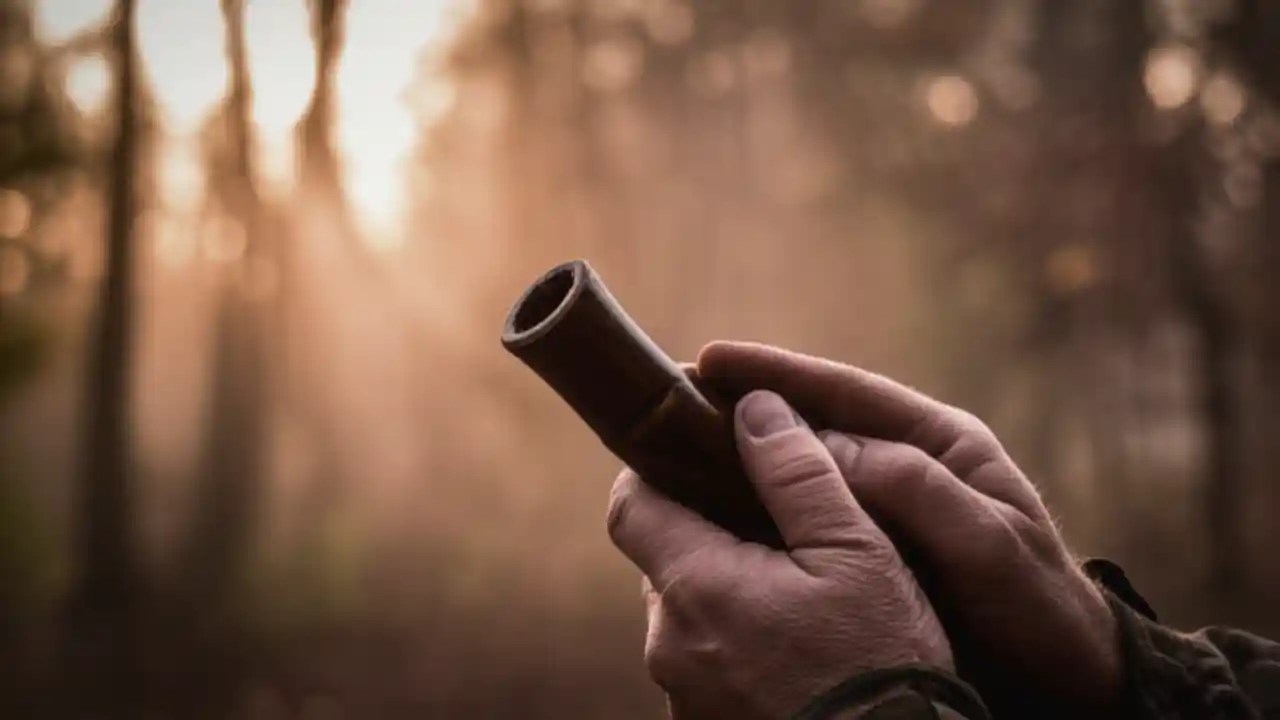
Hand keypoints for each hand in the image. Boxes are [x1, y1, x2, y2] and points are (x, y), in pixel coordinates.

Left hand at [607, 390, 951, 719]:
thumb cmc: (881, 665)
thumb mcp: (856, 551)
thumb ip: (798, 472)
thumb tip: (756, 406)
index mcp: (696, 586)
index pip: (630, 505)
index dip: (654, 473)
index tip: (695, 458)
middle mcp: (670, 645)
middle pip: (664, 561)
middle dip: (707, 537)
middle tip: (772, 530)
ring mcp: (683, 695)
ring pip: (687, 618)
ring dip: (725, 596)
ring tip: (794, 596)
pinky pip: (706, 666)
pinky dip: (736, 646)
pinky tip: (794, 649)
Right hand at [697, 342, 1121, 712]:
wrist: (1064, 678)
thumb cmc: (1037, 608)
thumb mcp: (986, 544)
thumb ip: (915, 489)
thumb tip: (823, 444)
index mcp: (941, 443)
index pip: (847, 391)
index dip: (778, 373)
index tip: (712, 361)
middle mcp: (907, 466)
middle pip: (815, 424)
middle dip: (749, 408)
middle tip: (677, 399)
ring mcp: (886, 511)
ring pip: (804, 474)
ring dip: (748, 461)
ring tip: (679, 454)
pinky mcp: (872, 555)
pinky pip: (807, 522)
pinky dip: (764, 514)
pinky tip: (721, 521)